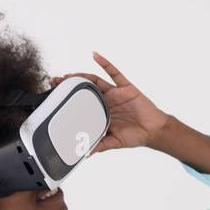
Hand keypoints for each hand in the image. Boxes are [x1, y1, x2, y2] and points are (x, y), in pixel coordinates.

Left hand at [50, 52, 171, 152]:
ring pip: (95, 81)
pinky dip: (105, 63)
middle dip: (70, 85)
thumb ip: (100, 145)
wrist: (154, 131)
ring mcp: (115, 93)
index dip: (70, 99)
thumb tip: (85, 154)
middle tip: (55, 82)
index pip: (82, 103)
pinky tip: (95, 55)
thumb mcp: (114, 142)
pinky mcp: (125, 87)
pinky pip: (114, 73)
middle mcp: (106, 101)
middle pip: (85, 89)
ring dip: (81, 75)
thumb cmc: (135, 136)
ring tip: (68, 74)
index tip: (55, 97)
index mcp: (102, 113)